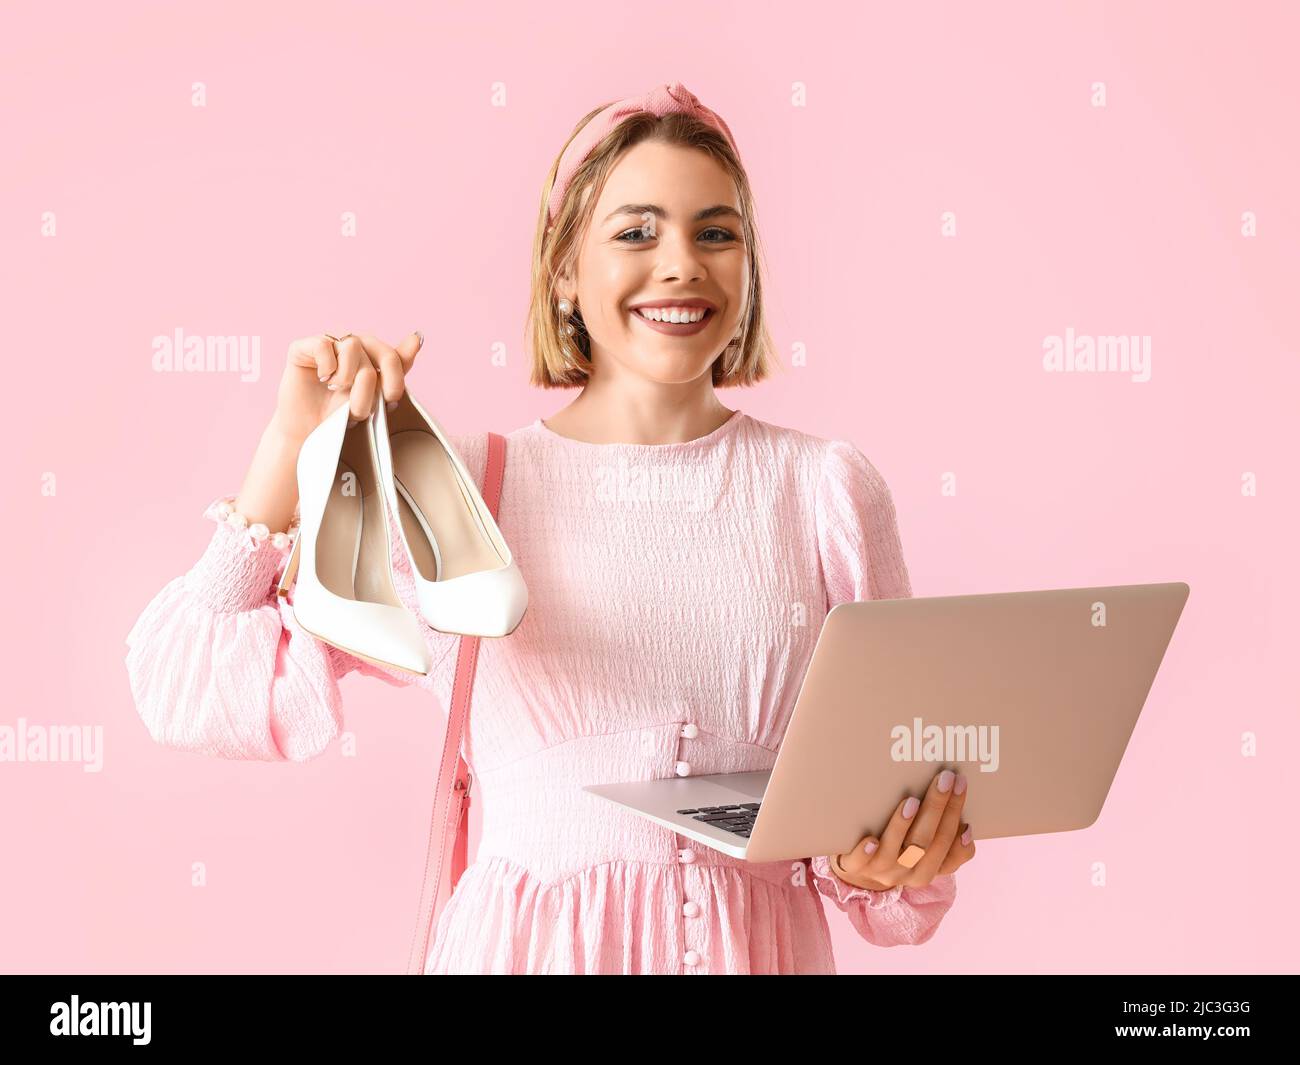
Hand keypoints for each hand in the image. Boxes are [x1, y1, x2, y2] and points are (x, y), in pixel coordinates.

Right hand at [271, 331, 424, 442]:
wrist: (308, 433)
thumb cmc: (339, 416)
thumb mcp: (373, 398)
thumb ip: (396, 369)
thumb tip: (417, 336)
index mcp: (372, 356)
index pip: (393, 356)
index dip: (396, 377)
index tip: (391, 399)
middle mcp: (351, 346)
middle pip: (377, 351)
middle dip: (372, 386)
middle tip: (359, 408)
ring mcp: (328, 345)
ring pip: (352, 347)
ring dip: (348, 378)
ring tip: (337, 392)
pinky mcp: (302, 348)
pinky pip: (323, 344)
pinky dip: (327, 365)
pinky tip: (323, 379)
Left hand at [829, 768, 974, 891]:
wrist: (860, 867)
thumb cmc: (899, 847)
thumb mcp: (926, 848)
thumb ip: (947, 838)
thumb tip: (966, 826)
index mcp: (931, 868)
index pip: (950, 845)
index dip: (956, 815)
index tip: (960, 786)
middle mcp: (908, 873)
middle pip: (926, 843)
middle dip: (937, 809)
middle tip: (944, 778)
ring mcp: (881, 871)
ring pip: (896, 853)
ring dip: (903, 826)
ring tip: (911, 801)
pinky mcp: (855, 866)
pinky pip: (861, 863)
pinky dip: (866, 852)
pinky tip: (870, 840)